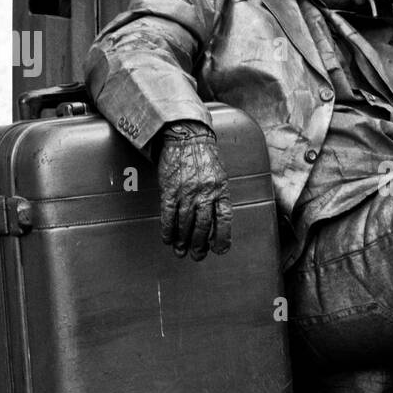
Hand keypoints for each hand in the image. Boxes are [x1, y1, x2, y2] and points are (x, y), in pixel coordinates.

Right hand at [155, 121, 231, 259]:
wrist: (186, 137)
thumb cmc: (204, 157)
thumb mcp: (219, 176)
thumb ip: (218, 196)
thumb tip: (216, 220)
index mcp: (220, 190)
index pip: (224, 219)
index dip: (222, 237)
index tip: (219, 250)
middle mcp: (204, 193)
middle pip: (203, 226)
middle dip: (200, 245)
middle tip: (197, 256)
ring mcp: (186, 192)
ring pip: (185, 224)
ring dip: (182, 241)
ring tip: (181, 252)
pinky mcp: (169, 190)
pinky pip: (168, 215)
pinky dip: (168, 229)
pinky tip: (168, 239)